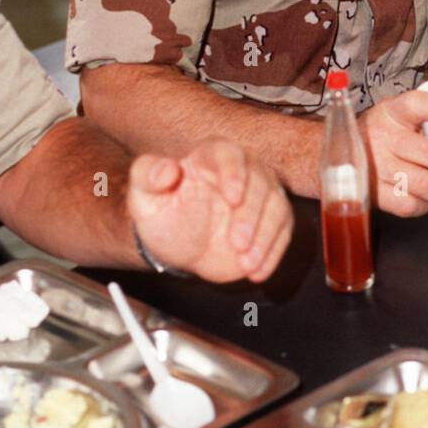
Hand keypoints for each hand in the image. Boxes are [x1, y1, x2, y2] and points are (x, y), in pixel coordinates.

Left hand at [127, 138, 293, 282]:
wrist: (177, 245)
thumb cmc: (162, 215)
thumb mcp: (143, 197)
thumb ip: (147, 176)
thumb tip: (166, 169)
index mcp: (211, 157)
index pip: (230, 155)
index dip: (234, 174)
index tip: (232, 198)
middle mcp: (243, 170)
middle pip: (260, 182)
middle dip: (251, 215)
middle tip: (237, 243)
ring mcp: (261, 195)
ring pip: (277, 207)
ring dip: (266, 236)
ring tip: (247, 263)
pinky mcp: (272, 219)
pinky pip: (283, 231)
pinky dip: (273, 253)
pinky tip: (258, 272)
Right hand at [359, 90, 427, 214]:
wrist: (338, 152)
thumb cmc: (380, 133)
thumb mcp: (396, 114)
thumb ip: (425, 116)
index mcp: (392, 112)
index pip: (416, 104)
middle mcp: (382, 136)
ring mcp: (377, 166)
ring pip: (423, 184)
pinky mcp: (373, 191)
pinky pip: (407, 204)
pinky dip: (424, 205)